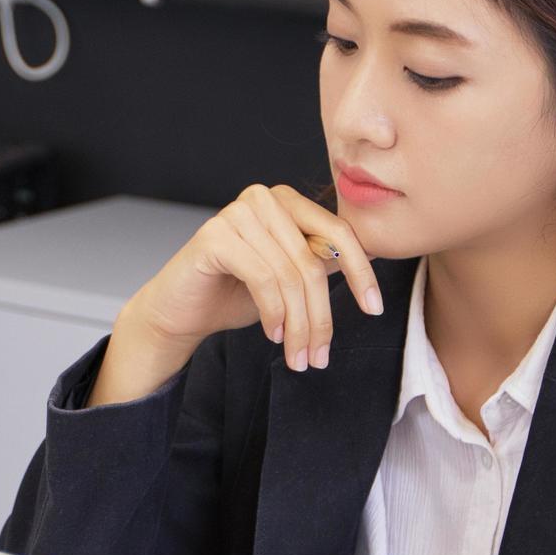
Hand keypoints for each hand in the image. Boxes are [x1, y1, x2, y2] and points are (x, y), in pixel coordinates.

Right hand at [90, 185, 383, 404]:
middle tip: (319, 356)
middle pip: (313, 261)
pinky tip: (273, 334)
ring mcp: (237, 212)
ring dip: (299, 325)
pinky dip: (273, 313)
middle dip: (321, 316)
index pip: (338, 232)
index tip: (374, 309)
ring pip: (290, 275)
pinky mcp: (215, 235)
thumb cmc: (234, 293)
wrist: (181, 311)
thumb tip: (373, 257)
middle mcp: (264, 198)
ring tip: (297, 357)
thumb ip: (321, 261)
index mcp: (287, 201)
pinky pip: (263, 279)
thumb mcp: (290, 278)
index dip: (362, 272)